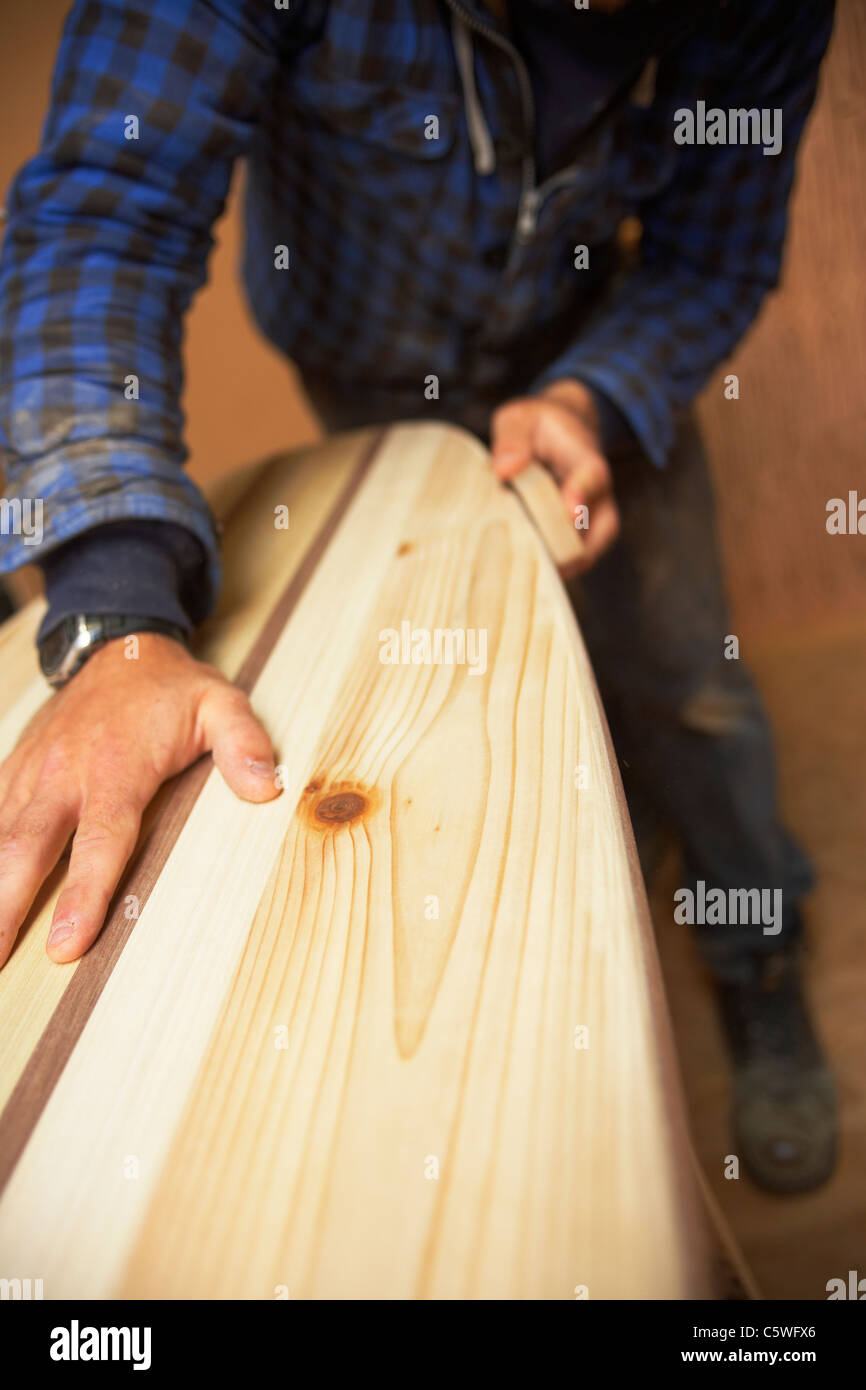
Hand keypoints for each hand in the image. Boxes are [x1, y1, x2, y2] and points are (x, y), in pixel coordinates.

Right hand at [0, 634, 280, 970]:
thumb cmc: (171, 687)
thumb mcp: (221, 704)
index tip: (68, 944)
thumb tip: (265, 791)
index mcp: (117, 766)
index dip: (84, 893)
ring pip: (1, 837)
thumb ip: (244, 745)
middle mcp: (66, 772)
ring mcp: (35, 772)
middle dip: (6, 906)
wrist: (116, 643)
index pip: (100, 839)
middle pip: (29, 848)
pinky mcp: (16, 770)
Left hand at [490, 379, 620, 573]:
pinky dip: (554, 566)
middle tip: (539, 559)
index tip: (570, 511)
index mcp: (584, 458)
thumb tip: (504, 470)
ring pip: (590, 550)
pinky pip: (574, 558)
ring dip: (561, 562)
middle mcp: (597, 493)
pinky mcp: (578, 535)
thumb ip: (511, 439)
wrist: (560, 432)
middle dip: (572, 545)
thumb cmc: (537, 426)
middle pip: (601, 527)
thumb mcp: (519, 418)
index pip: (591, 477)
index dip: (582, 494)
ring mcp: (592, 517)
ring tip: (526, 570)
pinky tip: (524, 570)